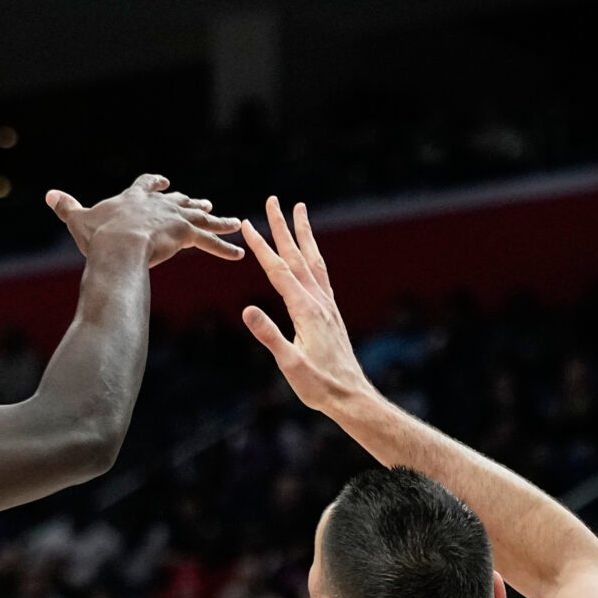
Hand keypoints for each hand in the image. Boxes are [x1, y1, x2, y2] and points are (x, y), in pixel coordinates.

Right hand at [46, 174, 242, 268]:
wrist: (118, 246)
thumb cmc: (99, 235)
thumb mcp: (79, 219)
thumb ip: (67, 206)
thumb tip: (49, 194)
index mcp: (134, 198)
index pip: (146, 185)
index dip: (154, 184)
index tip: (164, 181)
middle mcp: (158, 205)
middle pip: (181, 201)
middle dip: (193, 203)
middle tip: (205, 204)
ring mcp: (174, 218)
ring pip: (202, 220)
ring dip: (219, 223)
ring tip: (234, 223)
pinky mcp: (186, 234)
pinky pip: (209, 243)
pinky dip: (225, 249)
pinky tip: (239, 255)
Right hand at [240, 198, 373, 417]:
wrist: (350, 396)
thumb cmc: (318, 385)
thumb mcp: (289, 364)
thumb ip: (270, 335)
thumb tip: (247, 309)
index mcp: (306, 311)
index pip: (279, 271)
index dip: (262, 246)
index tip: (248, 224)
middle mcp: (319, 301)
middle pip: (297, 256)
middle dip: (283, 227)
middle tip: (274, 200)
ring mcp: (327, 305)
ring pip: (313, 260)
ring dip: (303, 234)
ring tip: (299, 210)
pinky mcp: (330, 312)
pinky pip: (320, 274)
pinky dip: (312, 255)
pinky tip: (309, 253)